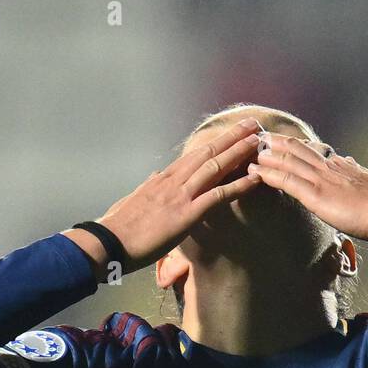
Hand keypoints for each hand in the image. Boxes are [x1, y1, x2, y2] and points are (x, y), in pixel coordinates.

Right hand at [66, 119, 263, 275]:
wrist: (108, 242)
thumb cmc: (118, 227)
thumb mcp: (134, 199)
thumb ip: (148, 187)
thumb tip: (155, 177)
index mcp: (163, 179)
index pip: (195, 156)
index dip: (216, 144)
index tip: (231, 134)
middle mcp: (174, 180)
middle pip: (209, 152)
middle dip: (233, 137)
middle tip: (253, 124)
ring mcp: (181, 195)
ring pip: (216, 166)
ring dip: (240, 152)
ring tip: (259, 140)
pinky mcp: (186, 213)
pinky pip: (218, 195)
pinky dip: (239, 185)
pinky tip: (256, 178)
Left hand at [247, 134, 367, 245]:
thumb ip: (355, 170)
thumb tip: (349, 160)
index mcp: (341, 166)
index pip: (314, 151)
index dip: (296, 145)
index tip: (283, 141)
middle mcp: (328, 168)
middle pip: (297, 149)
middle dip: (276, 143)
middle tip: (259, 138)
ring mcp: (321, 179)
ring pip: (287, 161)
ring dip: (267, 156)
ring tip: (249, 152)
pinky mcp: (315, 195)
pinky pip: (286, 181)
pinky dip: (268, 175)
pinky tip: (255, 172)